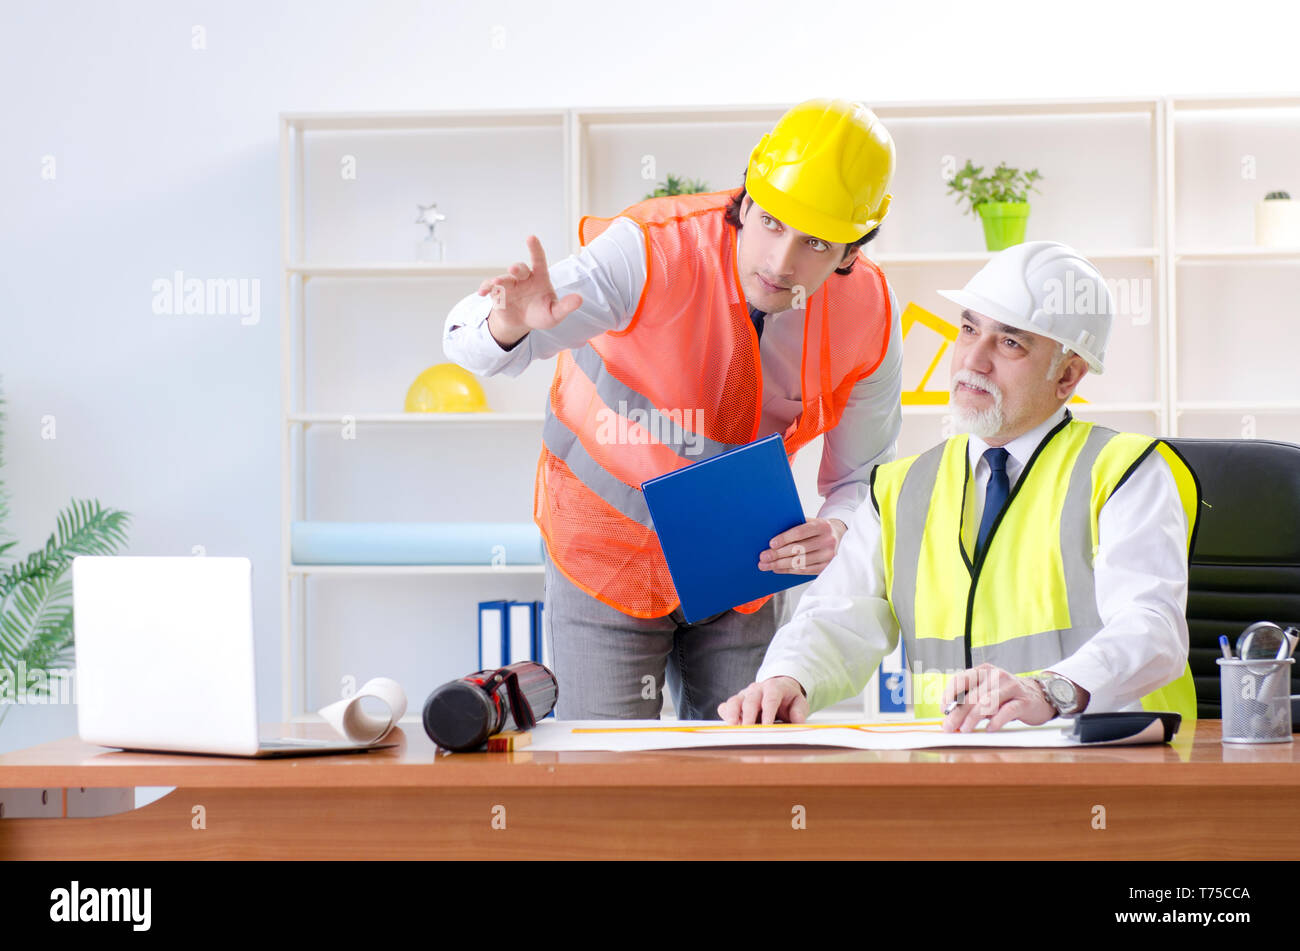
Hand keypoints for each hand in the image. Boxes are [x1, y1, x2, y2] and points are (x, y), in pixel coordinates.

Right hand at [477, 235, 582, 345]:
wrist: (522, 323)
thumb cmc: (541, 314)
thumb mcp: (555, 313)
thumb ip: (566, 306)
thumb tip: (580, 299)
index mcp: (539, 277)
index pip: (538, 260)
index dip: (535, 249)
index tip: (530, 238)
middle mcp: (523, 278)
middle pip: (519, 269)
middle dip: (516, 268)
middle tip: (514, 269)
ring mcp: (509, 285)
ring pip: (503, 279)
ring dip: (499, 280)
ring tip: (498, 284)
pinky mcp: (497, 293)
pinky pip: (490, 288)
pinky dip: (485, 289)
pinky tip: (482, 293)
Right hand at [717, 676, 808, 724]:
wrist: (778, 689)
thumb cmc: (788, 699)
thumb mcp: (799, 702)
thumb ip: (799, 711)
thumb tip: (798, 721)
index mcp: (774, 687)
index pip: (770, 699)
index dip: (768, 713)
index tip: (767, 726)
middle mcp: (757, 689)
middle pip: (751, 701)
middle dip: (749, 716)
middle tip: (748, 730)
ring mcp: (744, 694)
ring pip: (735, 701)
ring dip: (733, 714)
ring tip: (733, 726)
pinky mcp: (736, 701)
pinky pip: (726, 706)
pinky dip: (725, 715)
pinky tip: (728, 725)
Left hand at [757, 518, 845, 574]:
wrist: (839, 537)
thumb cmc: (819, 529)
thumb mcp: (811, 522)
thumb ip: (796, 525)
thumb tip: (772, 533)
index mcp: (822, 526)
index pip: (800, 532)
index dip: (784, 538)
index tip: (771, 544)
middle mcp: (828, 541)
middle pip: (798, 549)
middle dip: (778, 554)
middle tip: (764, 557)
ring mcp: (829, 555)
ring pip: (800, 562)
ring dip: (780, 565)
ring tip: (767, 565)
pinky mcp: (827, 567)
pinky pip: (804, 570)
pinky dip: (789, 570)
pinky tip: (778, 569)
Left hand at [940, 663, 1056, 732]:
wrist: (1039, 695)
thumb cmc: (1006, 695)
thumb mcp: (986, 691)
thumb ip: (970, 699)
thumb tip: (949, 716)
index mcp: (983, 671)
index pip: (960, 679)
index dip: (948, 696)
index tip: (943, 711)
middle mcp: (996, 675)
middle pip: (972, 695)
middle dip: (957, 713)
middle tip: (949, 727)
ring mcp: (1011, 687)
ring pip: (987, 702)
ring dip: (973, 717)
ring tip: (965, 729)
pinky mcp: (1024, 700)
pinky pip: (1007, 711)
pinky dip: (996, 721)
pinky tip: (989, 729)